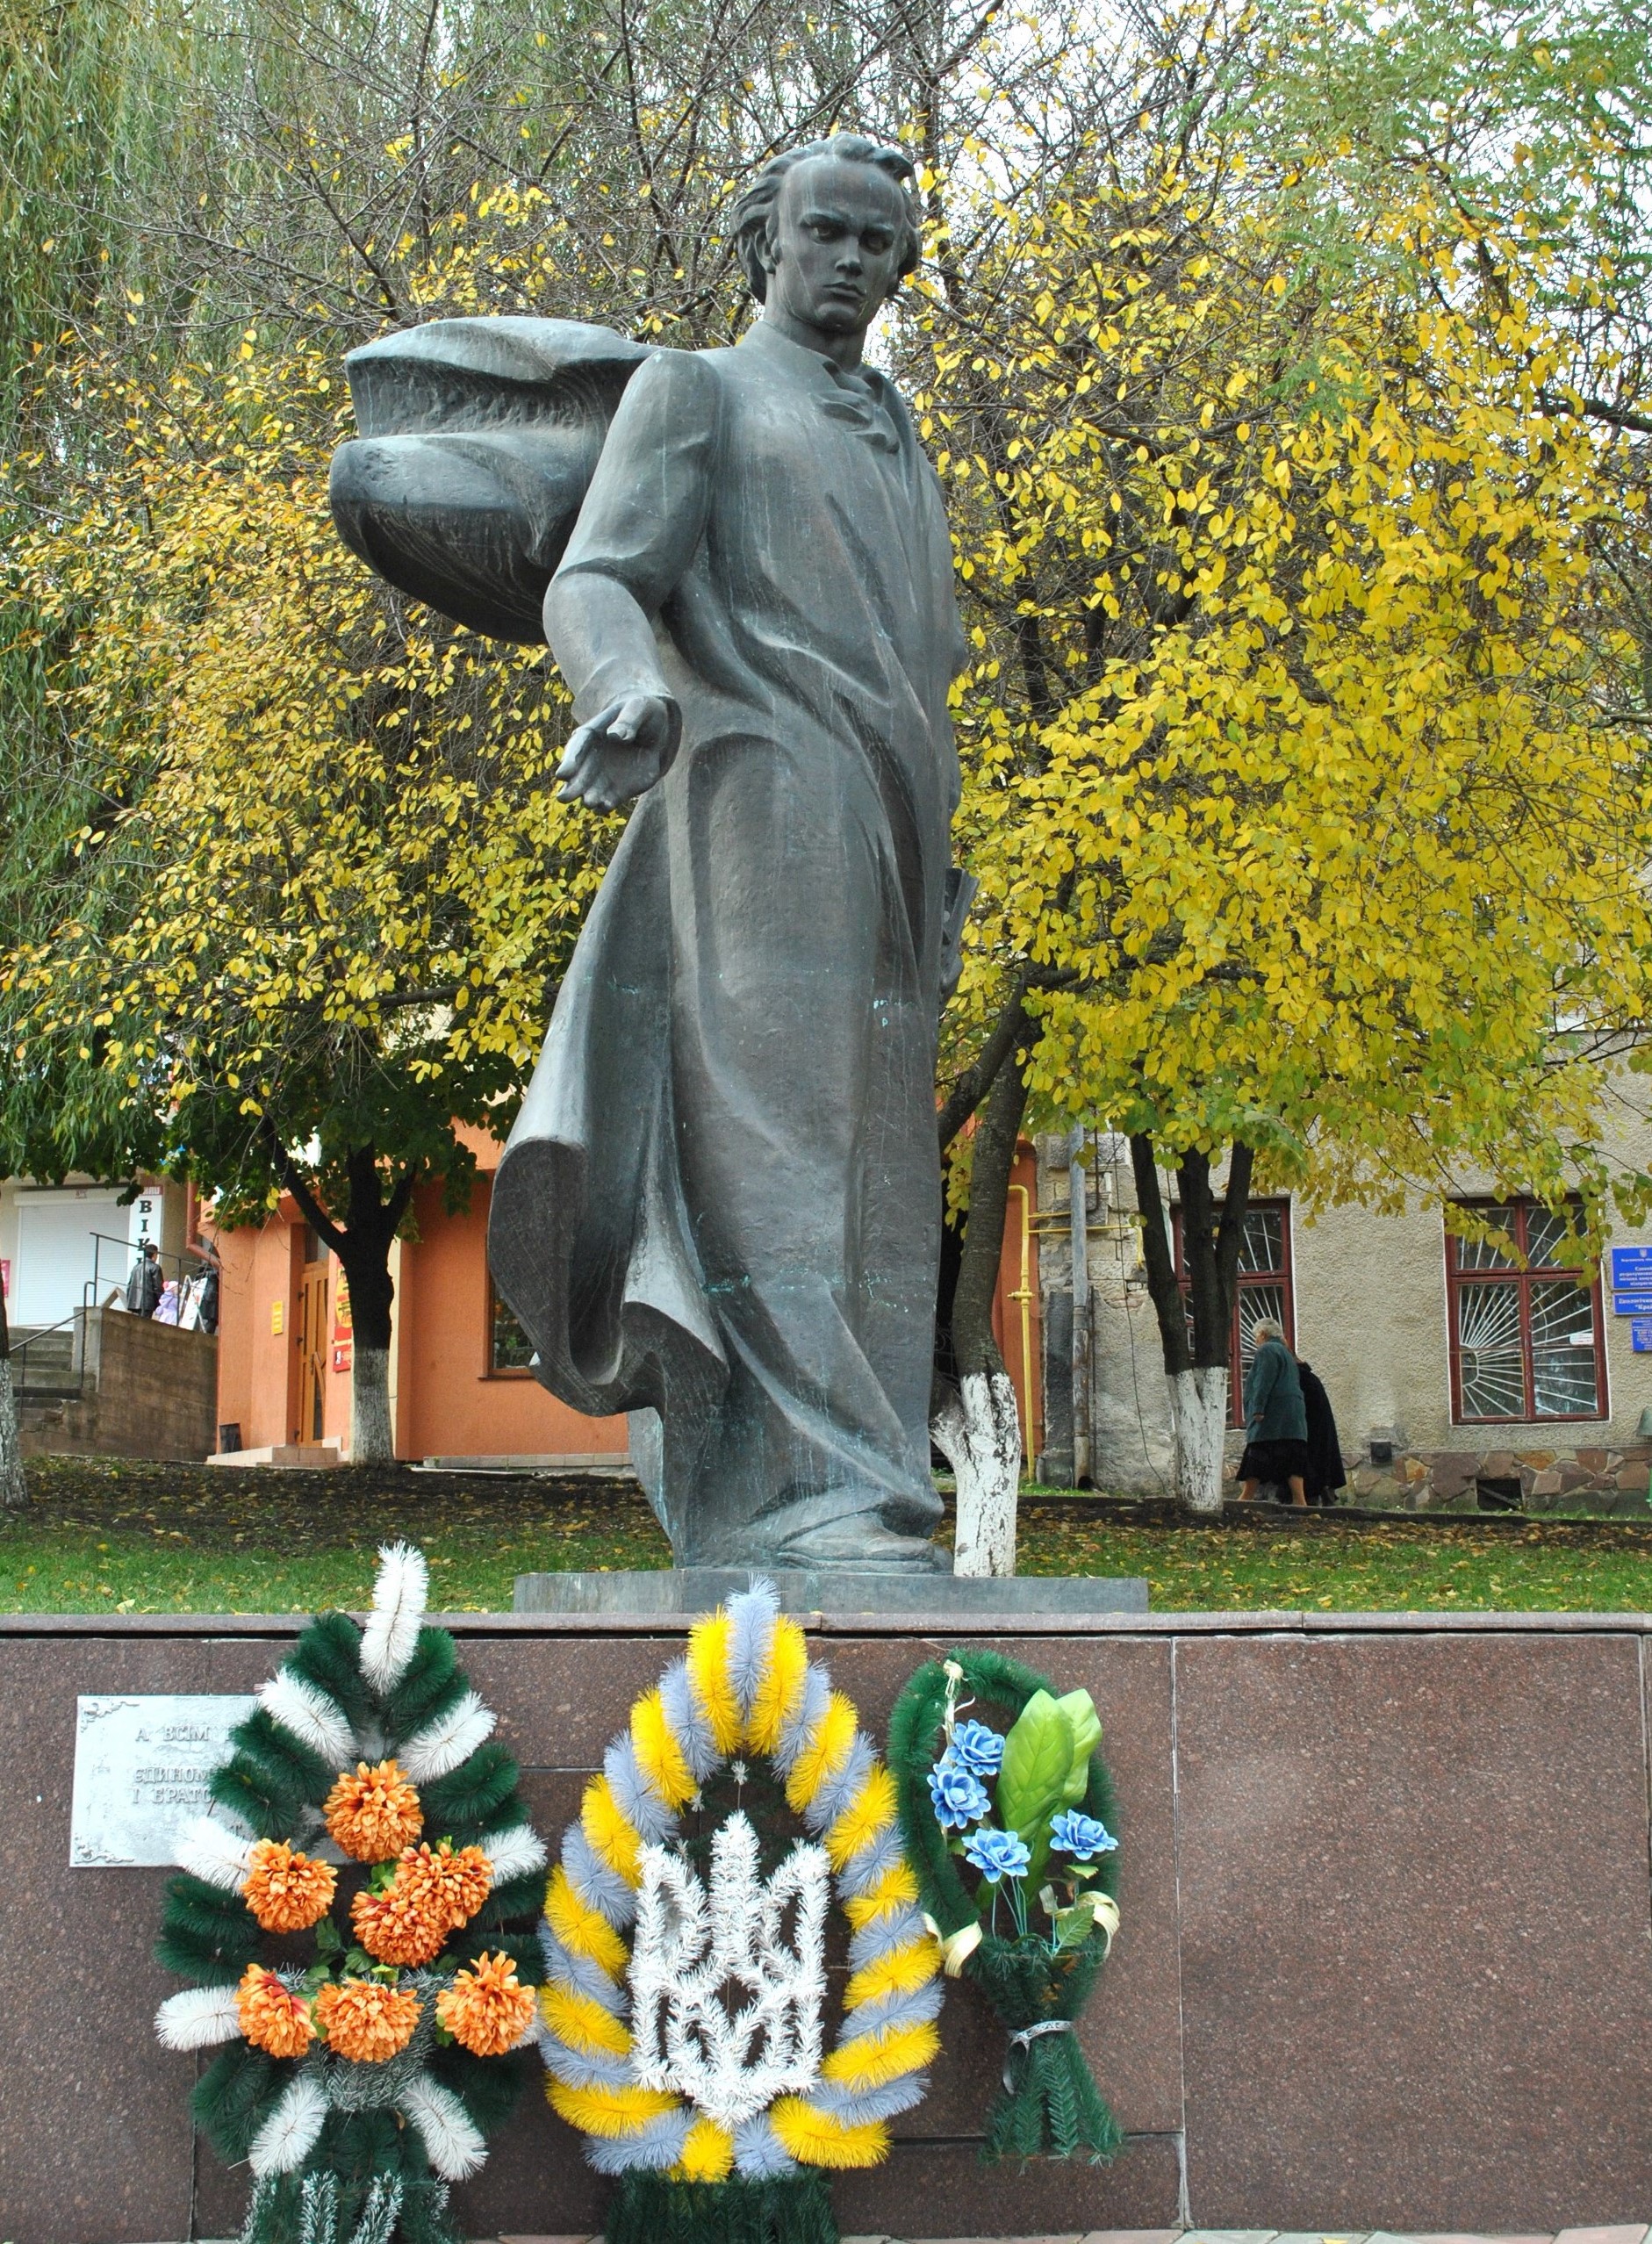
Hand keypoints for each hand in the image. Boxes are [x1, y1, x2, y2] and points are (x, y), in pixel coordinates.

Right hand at [555, 694, 677, 810]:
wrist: (656, 733)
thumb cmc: (643, 715)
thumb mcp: (639, 709)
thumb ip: (628, 720)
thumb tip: (615, 735)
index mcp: (591, 734)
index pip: (576, 747)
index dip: (569, 762)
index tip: (562, 775)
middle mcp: (591, 759)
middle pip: (576, 776)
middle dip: (571, 787)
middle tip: (564, 798)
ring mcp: (602, 776)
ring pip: (589, 792)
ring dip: (588, 798)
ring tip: (589, 802)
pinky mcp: (616, 790)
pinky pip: (607, 801)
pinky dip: (605, 805)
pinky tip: (606, 806)